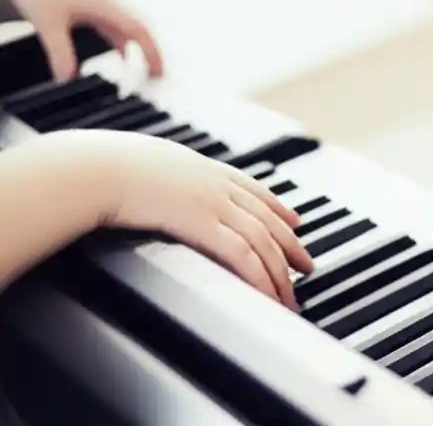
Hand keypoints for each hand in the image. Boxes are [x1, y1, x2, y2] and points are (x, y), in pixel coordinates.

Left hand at [0, 0, 162, 81]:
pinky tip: (120, 51)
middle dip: (151, 52)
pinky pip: (117, 24)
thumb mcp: (48, 23)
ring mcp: (102, 2)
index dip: (151, 52)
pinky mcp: (94, 4)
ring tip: (143, 67)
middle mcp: (109, 1)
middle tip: (156, 74)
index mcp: (106, 3)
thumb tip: (67, 79)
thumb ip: (60, 53)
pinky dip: (122, 41)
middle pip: (140, 28)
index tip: (157, 72)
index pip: (139, 30)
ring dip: (138, 46)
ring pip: (128, 26)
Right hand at [42, 130, 313, 310]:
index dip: (278, 208)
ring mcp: (214, 203)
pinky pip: (243, 255)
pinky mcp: (203, 224)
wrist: (98, 168)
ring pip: (263, 241)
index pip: (254, 190)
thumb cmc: (108, 167)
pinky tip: (269, 294)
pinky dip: (261, 277)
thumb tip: (154, 180)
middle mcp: (218, 185)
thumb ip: (163, 174)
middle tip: (307, 268)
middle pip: (268, 219)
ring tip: (291, 297)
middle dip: (292, 247)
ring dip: (281, 274)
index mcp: (206, 168)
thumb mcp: (146, 161)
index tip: (295, 222)